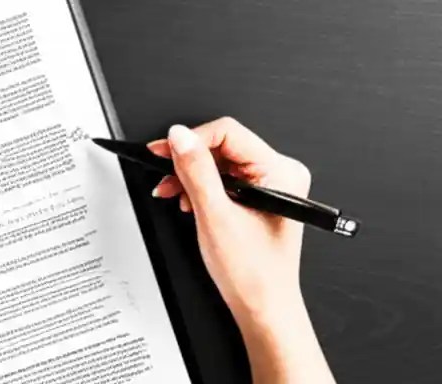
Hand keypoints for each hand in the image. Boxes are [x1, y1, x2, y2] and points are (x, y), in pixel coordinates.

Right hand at [149, 119, 333, 383]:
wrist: (263, 308)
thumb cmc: (253, 274)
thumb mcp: (215, 216)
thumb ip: (195, 171)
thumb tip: (179, 136)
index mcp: (281, 173)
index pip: (228, 133)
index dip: (192, 139)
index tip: (165, 149)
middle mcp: (280, 174)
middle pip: (222, 146)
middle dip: (187, 160)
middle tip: (161, 171)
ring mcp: (270, 185)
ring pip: (219, 162)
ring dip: (190, 175)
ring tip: (171, 192)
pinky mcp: (259, 195)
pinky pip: (223, 177)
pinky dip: (200, 187)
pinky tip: (187, 200)